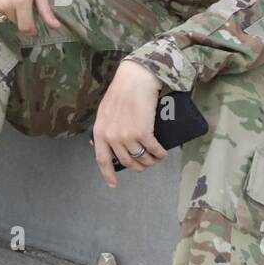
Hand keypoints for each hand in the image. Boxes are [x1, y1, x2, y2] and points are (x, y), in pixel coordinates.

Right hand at [0, 0, 59, 35]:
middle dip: (19, 14)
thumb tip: (56, 27)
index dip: (30, 30)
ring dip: (7, 10)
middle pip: (15, 21)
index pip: (25, 27)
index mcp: (21, 0)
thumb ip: (45, 10)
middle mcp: (6, 4)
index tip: (32, 28)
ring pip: (4, 17)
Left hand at [92, 60, 166, 186]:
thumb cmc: (121, 92)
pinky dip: (160, 154)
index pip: (102, 160)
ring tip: (156, 158)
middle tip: (145, 164)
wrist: (135, 79)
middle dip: (137, 166)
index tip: (113, 184)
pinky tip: (163, 153)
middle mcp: (112, 137)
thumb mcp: (105, 111)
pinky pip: (153, 150)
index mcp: (100, 132)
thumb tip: (102, 144)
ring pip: (141, 158)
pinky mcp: (143, 133)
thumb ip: (104, 128)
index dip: (108, 174)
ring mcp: (127, 136)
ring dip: (150, 161)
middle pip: (126, 162)